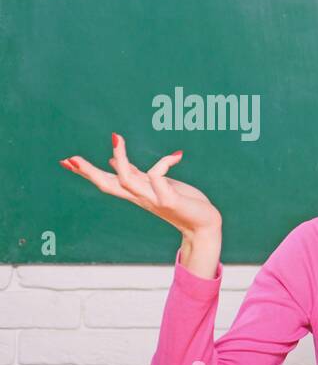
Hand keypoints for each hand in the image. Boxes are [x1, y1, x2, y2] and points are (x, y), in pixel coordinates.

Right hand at [60, 133, 221, 237]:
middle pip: (108, 185)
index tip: (67, 161)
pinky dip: (162, 163)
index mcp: (136, 193)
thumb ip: (137, 176)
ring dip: (120, 160)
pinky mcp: (169, 200)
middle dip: (89, 172)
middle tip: (71, 158)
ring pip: (127, 182)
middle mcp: (141, 197)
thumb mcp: (157, 186)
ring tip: (117, 139)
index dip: (87, 172)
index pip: (106, 182)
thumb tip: (114, 164)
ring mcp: (153, 199)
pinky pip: (158, 178)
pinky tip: (176, 155)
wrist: (204, 224)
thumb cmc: (183, 203)